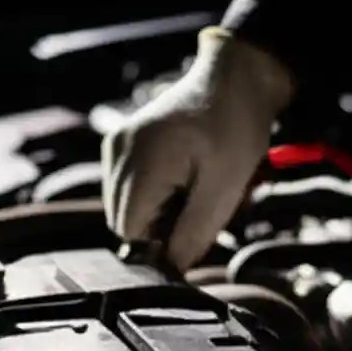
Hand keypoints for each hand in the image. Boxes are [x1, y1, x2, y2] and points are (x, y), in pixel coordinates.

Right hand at [102, 27, 293, 270]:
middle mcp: (117, 154)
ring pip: (125, 206)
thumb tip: (171, 272)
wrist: (235, 78)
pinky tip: (179, 175)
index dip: (159, 244)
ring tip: (190, 187)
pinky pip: (128, 187)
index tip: (192, 232)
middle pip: (123, 222)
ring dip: (156, 211)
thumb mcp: (224, 189)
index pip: (129, 233)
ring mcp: (116, 145)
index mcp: (140, 164)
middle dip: (158, 227)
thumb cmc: (235, 127)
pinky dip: (152, 193)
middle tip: (197, 205)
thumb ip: (193, 234)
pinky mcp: (120, 142)